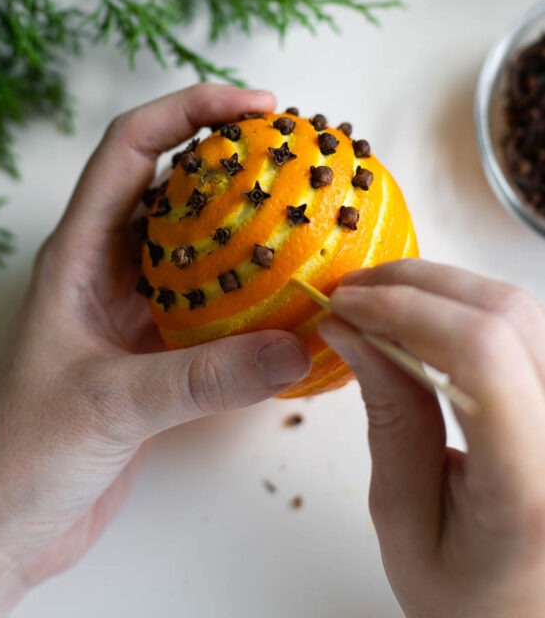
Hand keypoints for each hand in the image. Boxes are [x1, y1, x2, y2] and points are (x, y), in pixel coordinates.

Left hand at [0, 84, 311, 617]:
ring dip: (246, 227)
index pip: (130, 148)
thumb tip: (295, 345)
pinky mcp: (152, 353)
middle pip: (172, 183)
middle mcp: (105, 268)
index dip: (189, 109)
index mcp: (77, 251)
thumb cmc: (17, 452)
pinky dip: (251, 297)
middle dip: (232, 158)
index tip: (257, 106)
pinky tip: (293, 307)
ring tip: (308, 218)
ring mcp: (130, 309)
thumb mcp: (111, 404)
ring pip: (196, 244)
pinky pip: (210, 306)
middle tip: (299, 155)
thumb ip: (204, 378)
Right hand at [320, 259, 544, 617]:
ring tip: (380, 305)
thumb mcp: (405, 524)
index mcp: (533, 489)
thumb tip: (353, 328)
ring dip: (441, 290)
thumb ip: (389, 419)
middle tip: (350, 295)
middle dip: (415, 284)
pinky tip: (425, 323)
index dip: (406, 308)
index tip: (345, 305)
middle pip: (505, 314)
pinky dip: (468, 310)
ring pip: (520, 308)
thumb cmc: (471, 601)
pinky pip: (528, 329)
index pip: (482, 355)